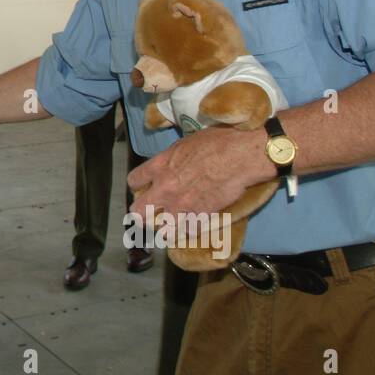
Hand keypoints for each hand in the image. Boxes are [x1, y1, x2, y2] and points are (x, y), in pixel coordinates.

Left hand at [128, 126, 269, 220]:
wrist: (240, 156)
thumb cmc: (217, 142)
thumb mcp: (185, 144)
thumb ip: (172, 159)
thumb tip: (171, 164)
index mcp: (160, 166)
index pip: (135, 180)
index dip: (137, 185)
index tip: (142, 188)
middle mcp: (165, 189)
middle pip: (139, 212)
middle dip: (141, 214)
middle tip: (148, 215)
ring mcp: (182, 206)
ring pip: (163, 230)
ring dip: (166, 229)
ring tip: (170, 228)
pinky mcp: (201, 217)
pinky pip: (189, 232)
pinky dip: (190, 231)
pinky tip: (192, 228)